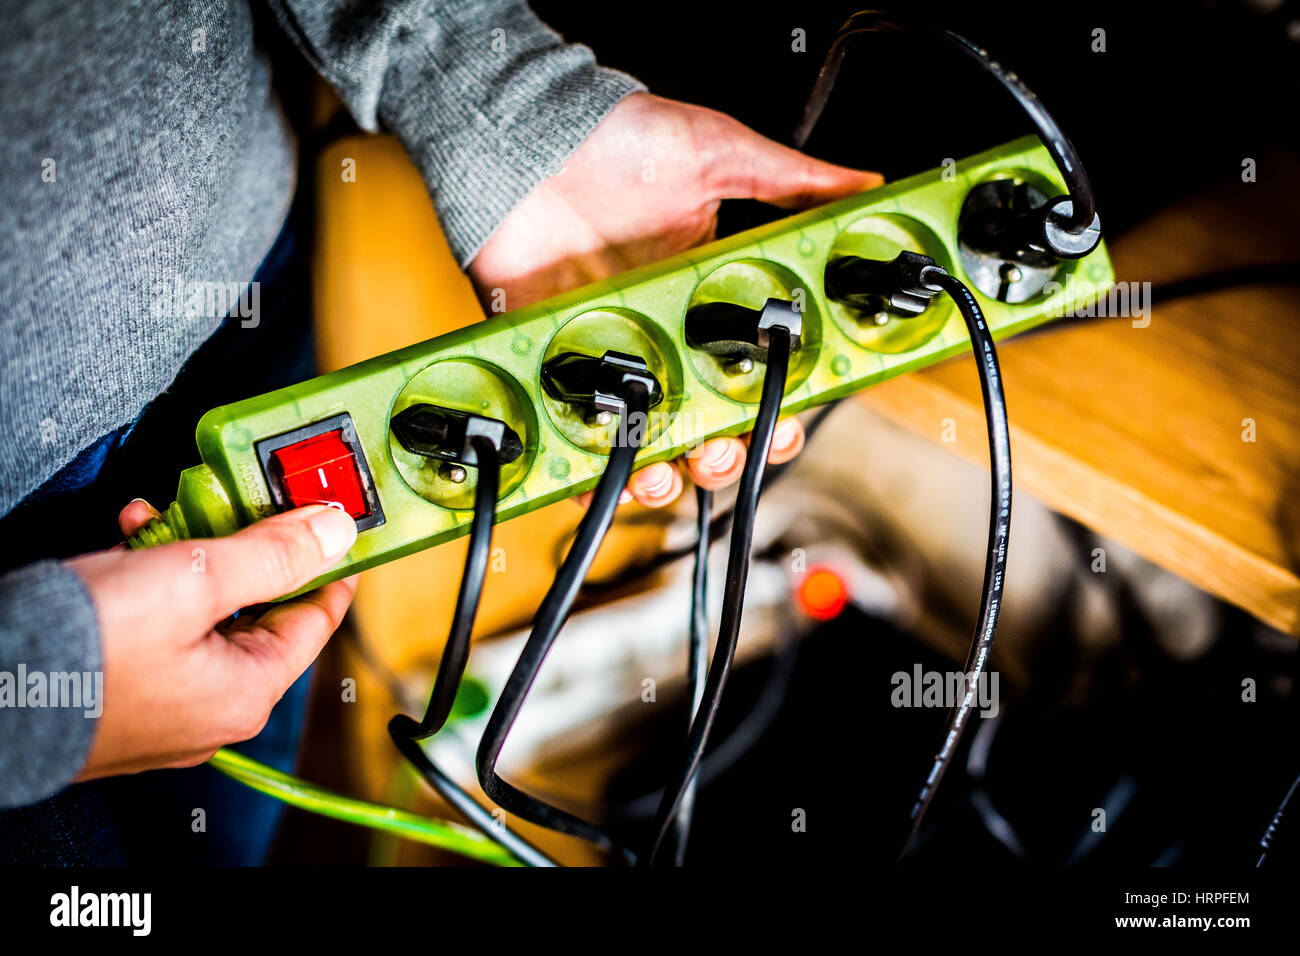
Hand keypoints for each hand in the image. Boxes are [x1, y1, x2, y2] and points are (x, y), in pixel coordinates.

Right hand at [67, 500, 358, 778]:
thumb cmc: (82, 649)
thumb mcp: (195, 579)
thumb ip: (273, 554)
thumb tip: (338, 532)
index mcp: (248, 691)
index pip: (317, 618)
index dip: (331, 564)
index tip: (339, 526)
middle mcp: (214, 708)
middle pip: (259, 611)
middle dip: (246, 550)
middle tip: (242, 504)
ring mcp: (167, 704)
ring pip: (204, 613)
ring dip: (190, 556)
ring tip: (163, 517)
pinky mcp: (123, 690)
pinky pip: (159, 628)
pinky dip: (150, 582)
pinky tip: (126, 541)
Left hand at [469, 93, 881, 506]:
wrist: (530, 142)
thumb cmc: (617, 142)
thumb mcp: (720, 154)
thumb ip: (795, 181)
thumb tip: (866, 188)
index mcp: (713, 297)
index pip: (758, 370)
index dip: (777, 407)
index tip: (785, 425)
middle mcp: (667, 334)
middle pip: (708, 422)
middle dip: (725, 454)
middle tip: (725, 450)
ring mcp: (612, 353)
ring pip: (646, 442)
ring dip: (663, 473)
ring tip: (667, 470)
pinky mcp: (558, 364)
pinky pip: (570, 437)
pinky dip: (583, 471)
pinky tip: (601, 478)